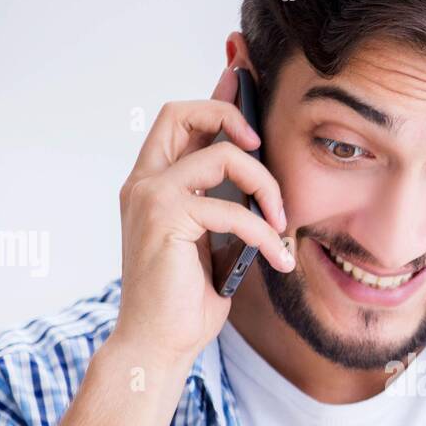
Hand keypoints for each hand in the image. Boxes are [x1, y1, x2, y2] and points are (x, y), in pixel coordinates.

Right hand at [112, 68, 293, 371]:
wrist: (159, 345)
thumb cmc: (185, 301)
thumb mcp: (213, 243)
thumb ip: (225, 205)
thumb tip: (260, 178)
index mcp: (151, 185)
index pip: (179, 121)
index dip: (215, 97)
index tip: (245, 81)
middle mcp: (144, 183)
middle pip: (184, 112)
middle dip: (231, 115)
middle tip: (263, 149)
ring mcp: (151, 198)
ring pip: (223, 155)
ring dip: (266, 186)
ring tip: (282, 225)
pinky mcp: (167, 219)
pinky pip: (234, 209)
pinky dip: (266, 234)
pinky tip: (279, 259)